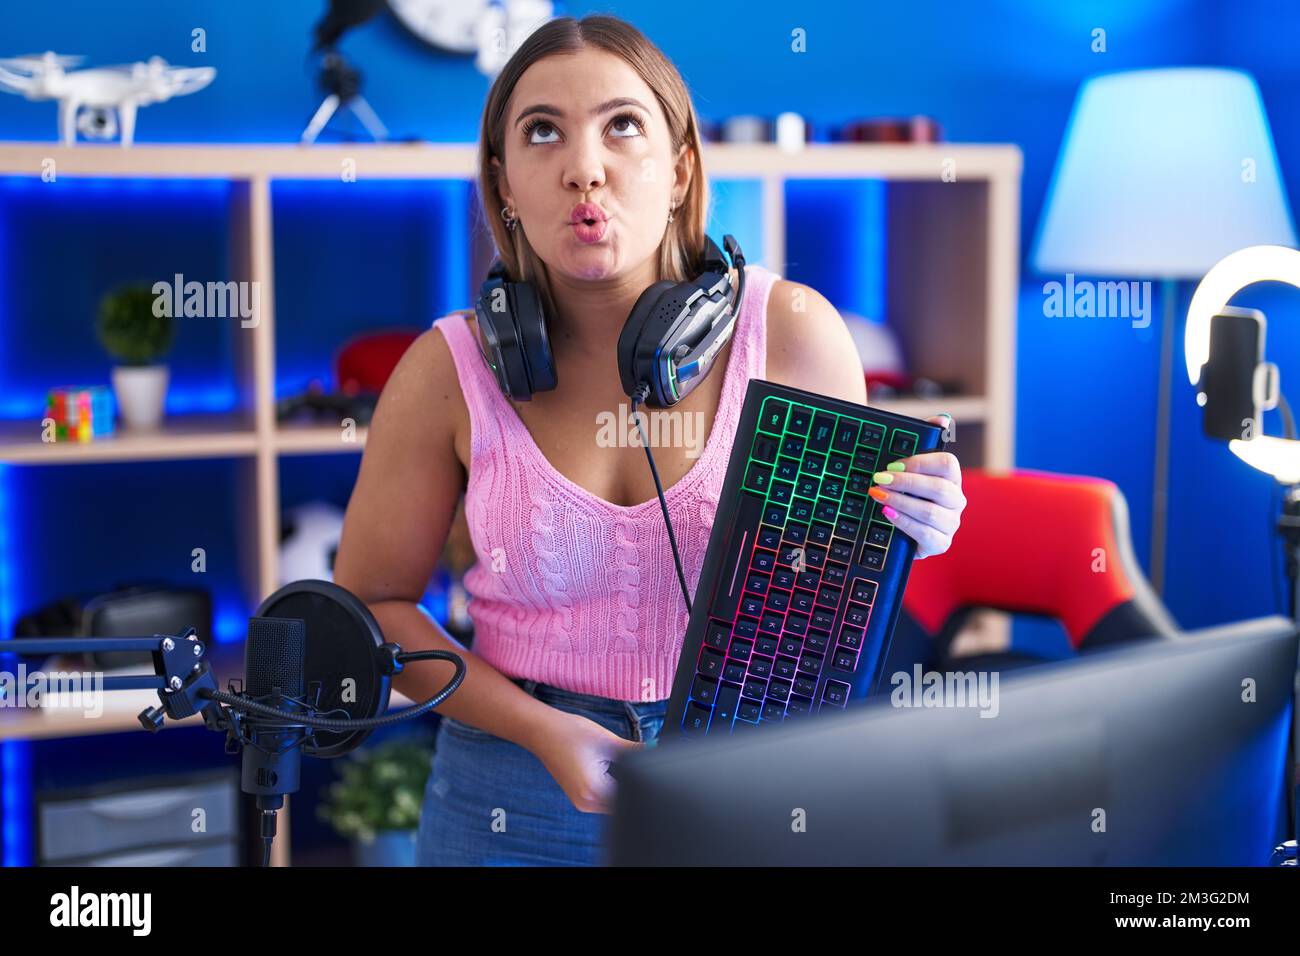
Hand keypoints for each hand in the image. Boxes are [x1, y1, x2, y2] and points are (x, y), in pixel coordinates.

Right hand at [529, 707, 642, 812]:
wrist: (542, 730)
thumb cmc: (570, 733)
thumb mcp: (608, 740)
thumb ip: (636, 751)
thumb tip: (657, 753)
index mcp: (593, 792)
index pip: (631, 797)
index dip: (643, 784)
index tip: (650, 770)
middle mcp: (586, 803)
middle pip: (623, 802)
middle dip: (633, 784)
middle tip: (629, 761)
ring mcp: (582, 802)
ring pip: (614, 800)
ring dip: (621, 784)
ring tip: (612, 761)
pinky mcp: (580, 797)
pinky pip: (604, 796)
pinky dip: (611, 783)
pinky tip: (604, 765)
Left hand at [867, 413, 964, 558]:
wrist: (896, 528)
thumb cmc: (904, 493)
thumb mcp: (908, 467)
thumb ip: (923, 440)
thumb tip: (942, 418)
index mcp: (952, 478)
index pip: (947, 465)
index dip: (920, 463)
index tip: (893, 463)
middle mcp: (956, 500)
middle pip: (939, 489)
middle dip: (906, 482)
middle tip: (879, 479)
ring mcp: (951, 523)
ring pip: (930, 511)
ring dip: (901, 502)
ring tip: (878, 495)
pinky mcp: (940, 543)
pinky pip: (925, 533)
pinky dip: (904, 523)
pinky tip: (887, 514)